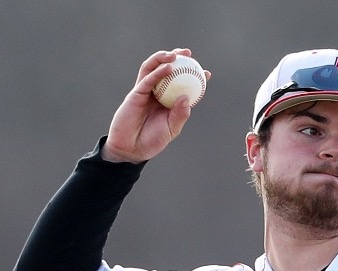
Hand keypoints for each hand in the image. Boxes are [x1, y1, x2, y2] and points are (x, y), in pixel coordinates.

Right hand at [103, 49, 206, 163]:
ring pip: (153, 68)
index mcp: (167, 100)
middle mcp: (157, 92)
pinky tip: (168, 67)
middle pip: (166, 69)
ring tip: (175, 55)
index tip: (206, 73)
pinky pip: (147, 79)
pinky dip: (157, 72)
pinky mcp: (135, 93)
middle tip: (189, 54)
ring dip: (163, 58)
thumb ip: (180, 115)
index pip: (181, 84)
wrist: (131, 149)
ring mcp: (145, 91)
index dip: (193, 75)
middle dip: (177, 57)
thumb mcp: (171, 129)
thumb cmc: (152, 140)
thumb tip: (187, 98)